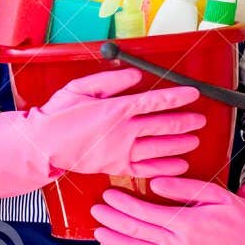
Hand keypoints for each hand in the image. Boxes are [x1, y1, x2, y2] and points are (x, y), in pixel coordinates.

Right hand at [0, 67, 205, 199]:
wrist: (43, 143)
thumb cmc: (60, 114)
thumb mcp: (82, 87)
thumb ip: (111, 81)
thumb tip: (136, 76)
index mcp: (116, 109)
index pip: (155, 101)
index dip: (178, 97)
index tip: (194, 93)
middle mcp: (123, 131)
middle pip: (163, 125)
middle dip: (185, 121)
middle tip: (200, 118)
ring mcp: (121, 152)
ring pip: (159, 148)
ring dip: (180, 143)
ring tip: (195, 139)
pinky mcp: (116, 167)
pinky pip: (147, 169)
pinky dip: (166, 168)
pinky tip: (180, 165)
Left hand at [89, 167, 244, 244]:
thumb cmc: (231, 210)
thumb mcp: (212, 193)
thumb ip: (182, 188)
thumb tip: (154, 183)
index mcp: (187, 225)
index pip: (147, 214)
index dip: (125, 205)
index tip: (110, 193)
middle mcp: (178, 244)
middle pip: (137, 231)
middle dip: (114, 220)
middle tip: (96, 208)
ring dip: (114, 239)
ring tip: (97, 230)